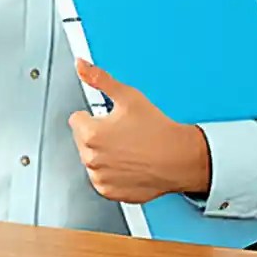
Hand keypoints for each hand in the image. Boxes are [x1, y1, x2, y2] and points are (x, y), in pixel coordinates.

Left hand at [68, 59, 210, 203]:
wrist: (180, 158)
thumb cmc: (157, 130)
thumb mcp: (128, 96)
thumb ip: (100, 79)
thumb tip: (82, 66)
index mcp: (90, 133)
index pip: (77, 119)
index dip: (95, 116)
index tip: (111, 119)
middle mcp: (91, 158)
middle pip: (83, 139)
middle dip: (98, 134)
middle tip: (123, 133)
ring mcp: (99, 177)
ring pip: (92, 159)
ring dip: (103, 154)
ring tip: (128, 148)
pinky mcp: (109, 191)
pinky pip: (101, 178)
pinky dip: (111, 173)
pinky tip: (128, 164)